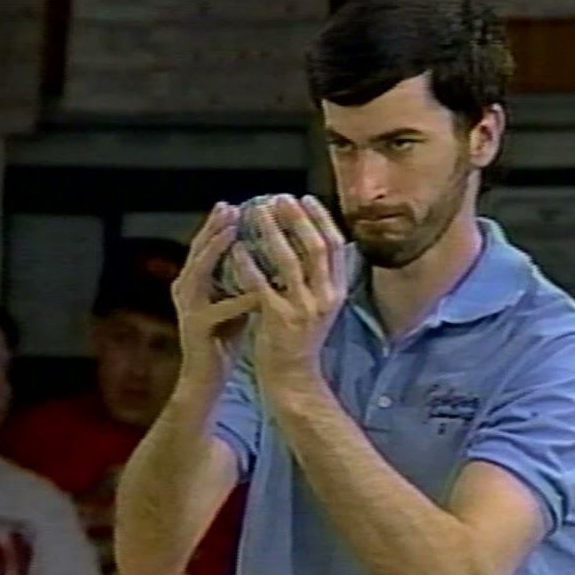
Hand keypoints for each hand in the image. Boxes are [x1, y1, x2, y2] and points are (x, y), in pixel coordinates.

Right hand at [172, 202, 261, 377]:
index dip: (218, 224)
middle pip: (198, 250)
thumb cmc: (224, 338)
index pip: (205, 246)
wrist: (207, 378)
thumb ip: (243, 277)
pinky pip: (219, 309)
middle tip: (230, 206)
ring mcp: (188, 309)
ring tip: (233, 231)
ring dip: (216, 249)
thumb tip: (270, 252)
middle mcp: (186, 290)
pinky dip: (238, 299)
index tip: (235, 203)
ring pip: (199, 271)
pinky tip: (257, 290)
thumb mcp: (234, 299)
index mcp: (194, 282)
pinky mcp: (197, 328)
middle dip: (214, 227)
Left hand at [231, 194, 347, 393]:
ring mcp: (304, 309)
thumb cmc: (298, 337)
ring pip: (290, 261)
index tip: (303, 197)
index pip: (335, 245)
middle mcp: (326, 297)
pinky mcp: (279, 320)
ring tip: (254, 212)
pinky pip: (262, 284)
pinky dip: (249, 264)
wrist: (292, 377)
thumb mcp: (318, 304)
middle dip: (297, 218)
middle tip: (278, 197)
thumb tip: (308, 238)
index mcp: (337, 291)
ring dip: (272, 232)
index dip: (320, 218)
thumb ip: (317, 275)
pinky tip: (237, 248)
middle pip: (316, 247)